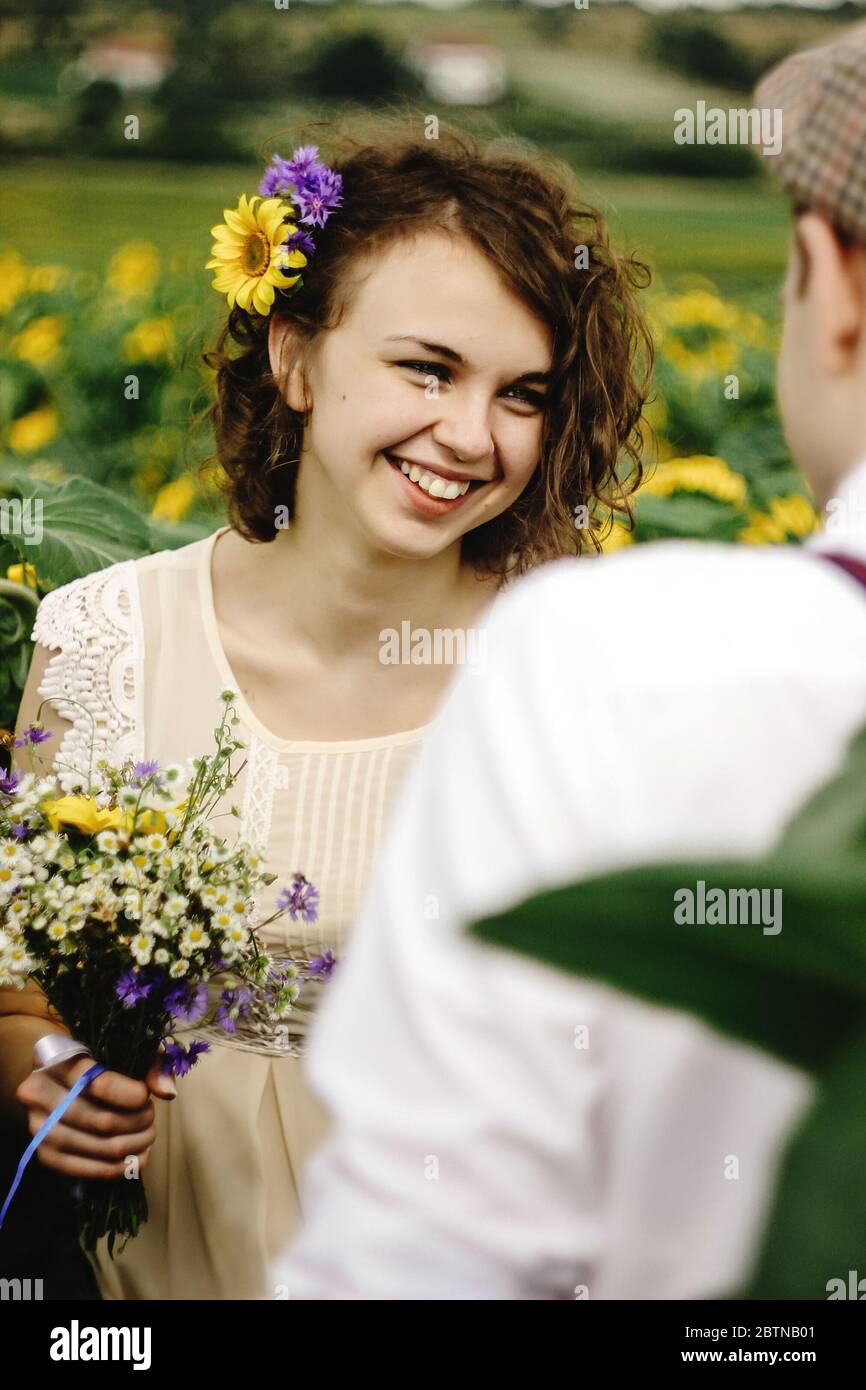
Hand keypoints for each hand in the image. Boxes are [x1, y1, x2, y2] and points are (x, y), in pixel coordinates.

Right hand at [15, 1049, 176, 1180]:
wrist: (57, 1079)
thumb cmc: (96, 1060)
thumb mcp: (124, 1048)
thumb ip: (151, 1063)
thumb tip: (167, 1092)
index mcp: (55, 1058)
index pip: (100, 1084)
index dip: (133, 1095)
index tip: (146, 1095)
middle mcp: (37, 1092)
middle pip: (102, 1120)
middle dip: (137, 1123)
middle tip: (150, 1118)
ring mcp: (36, 1126)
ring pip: (97, 1147)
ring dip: (131, 1146)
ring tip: (147, 1137)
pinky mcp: (42, 1153)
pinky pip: (83, 1169)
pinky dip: (115, 1168)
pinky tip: (135, 1159)